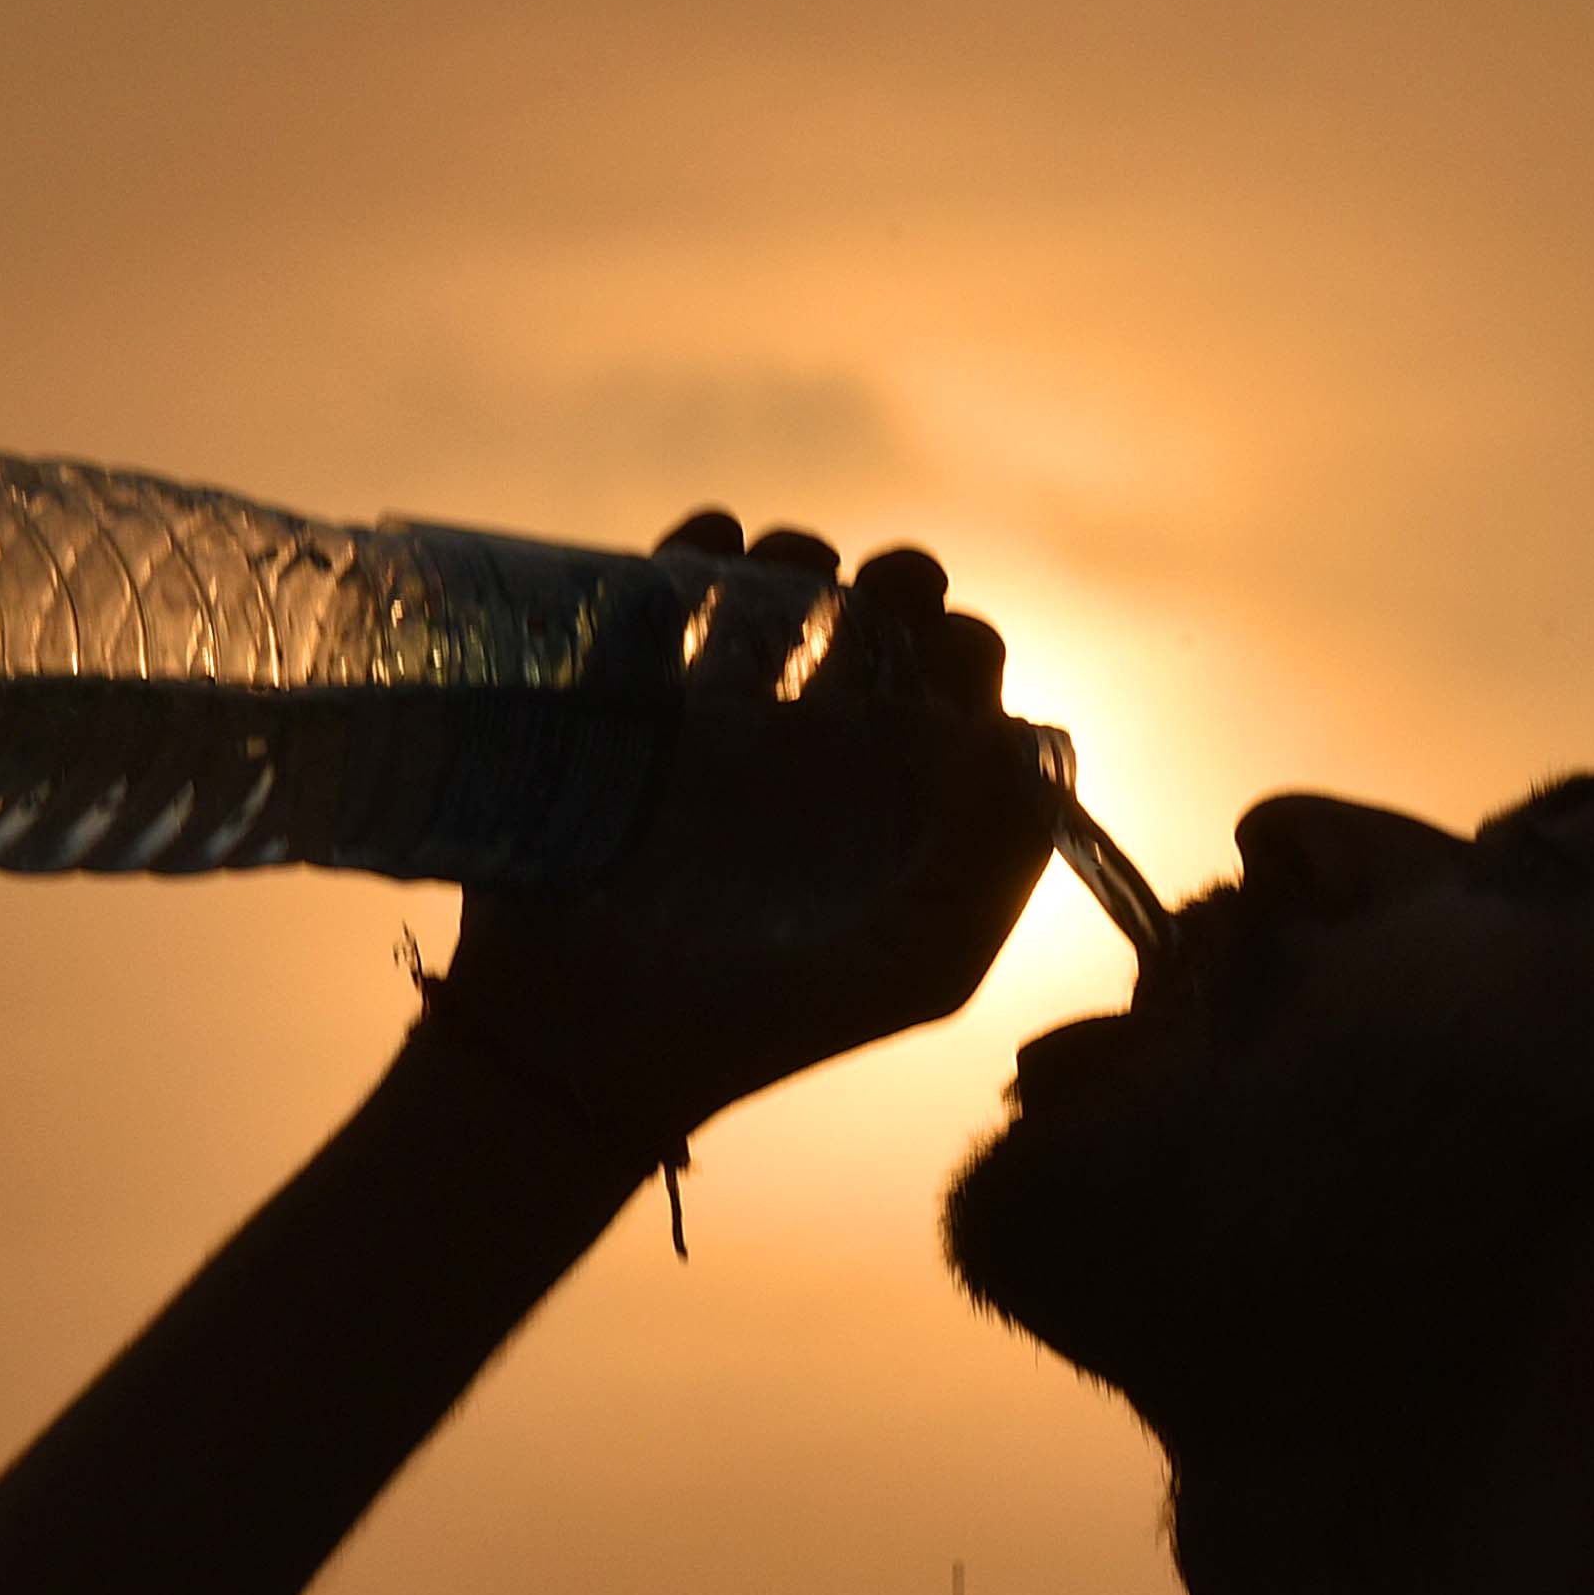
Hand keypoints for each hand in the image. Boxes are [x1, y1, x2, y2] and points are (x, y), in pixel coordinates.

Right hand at [432, 513, 1059, 1145]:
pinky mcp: (626, 695)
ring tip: (786, 581)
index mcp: (896, 798)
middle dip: (894, 586)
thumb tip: (1010, 729)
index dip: (962, 652)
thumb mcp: (925, 966)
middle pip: (879, 618)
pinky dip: (698, 547)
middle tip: (874, 602)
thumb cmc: (763, 1022)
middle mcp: (817, 746)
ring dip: (799, 555)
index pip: (957, 684)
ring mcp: (719, 713)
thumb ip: (1000, 858)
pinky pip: (669, 586)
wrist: (584, 1047)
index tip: (940, 666)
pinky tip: (710, 554)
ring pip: (780, 587)